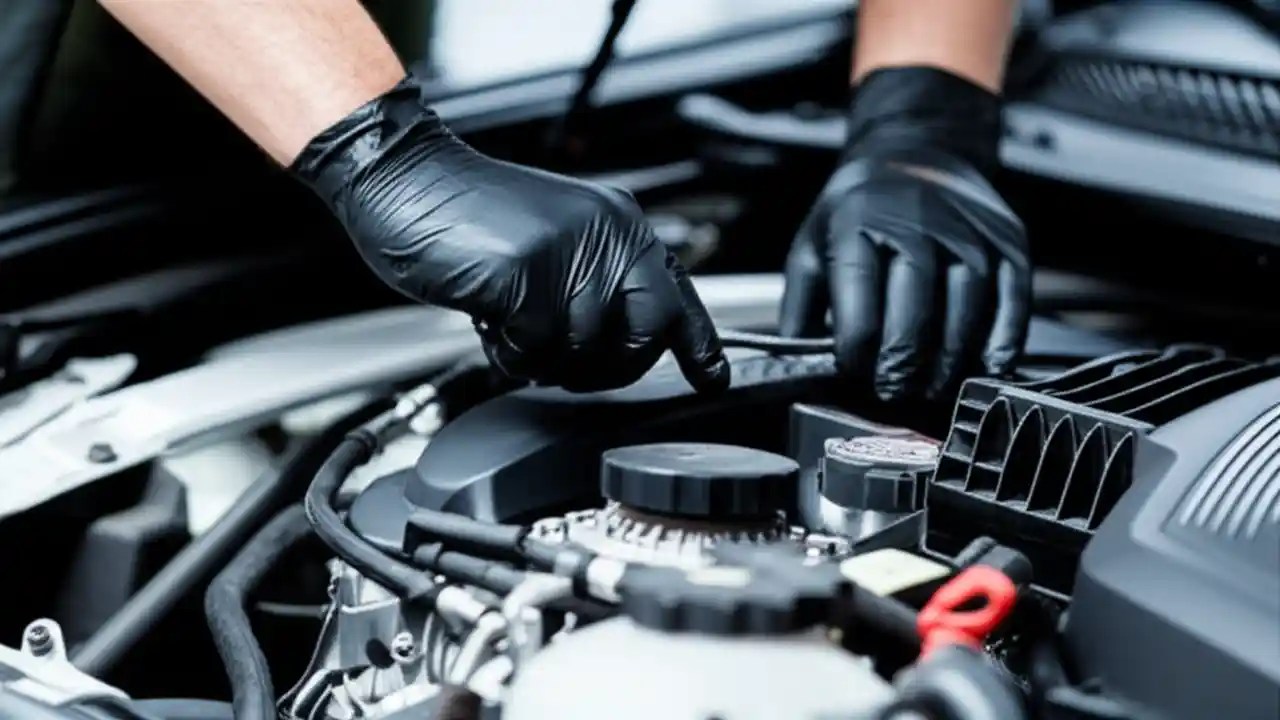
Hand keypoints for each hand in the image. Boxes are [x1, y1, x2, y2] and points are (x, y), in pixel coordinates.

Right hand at [291, 78, 728, 393]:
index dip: (699, 346)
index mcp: (618, 224)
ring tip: (511, 318)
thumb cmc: (467, 213)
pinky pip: (532, 354)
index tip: (711, 379)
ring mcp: (569, 257)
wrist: (403, 177)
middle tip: (563, 354)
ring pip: (584, 355)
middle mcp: (605, 236)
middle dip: (607, 366)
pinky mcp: (527, 279)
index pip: (677, 294)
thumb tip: (621, 339)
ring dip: (541, 357)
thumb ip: (592, 280)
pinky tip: (489, 317)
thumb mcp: (553, 240)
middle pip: (643, 339)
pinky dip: (506, 352)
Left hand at [781, 67, 1029, 400]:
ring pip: (967, 313)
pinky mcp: (1008, 240)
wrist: (915, 156)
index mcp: (858, 227)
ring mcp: (969, 232)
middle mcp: (918, 225)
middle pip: (915, 317)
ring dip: (951, 364)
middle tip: (894, 393)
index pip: (860, 312)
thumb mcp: (811, 249)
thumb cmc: (857, 216)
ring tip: (932, 390)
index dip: (857, 357)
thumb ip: (801, 311)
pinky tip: (984, 367)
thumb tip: (803, 370)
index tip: (855, 375)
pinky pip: (1012, 300)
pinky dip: (1002, 341)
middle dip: (902, 368)